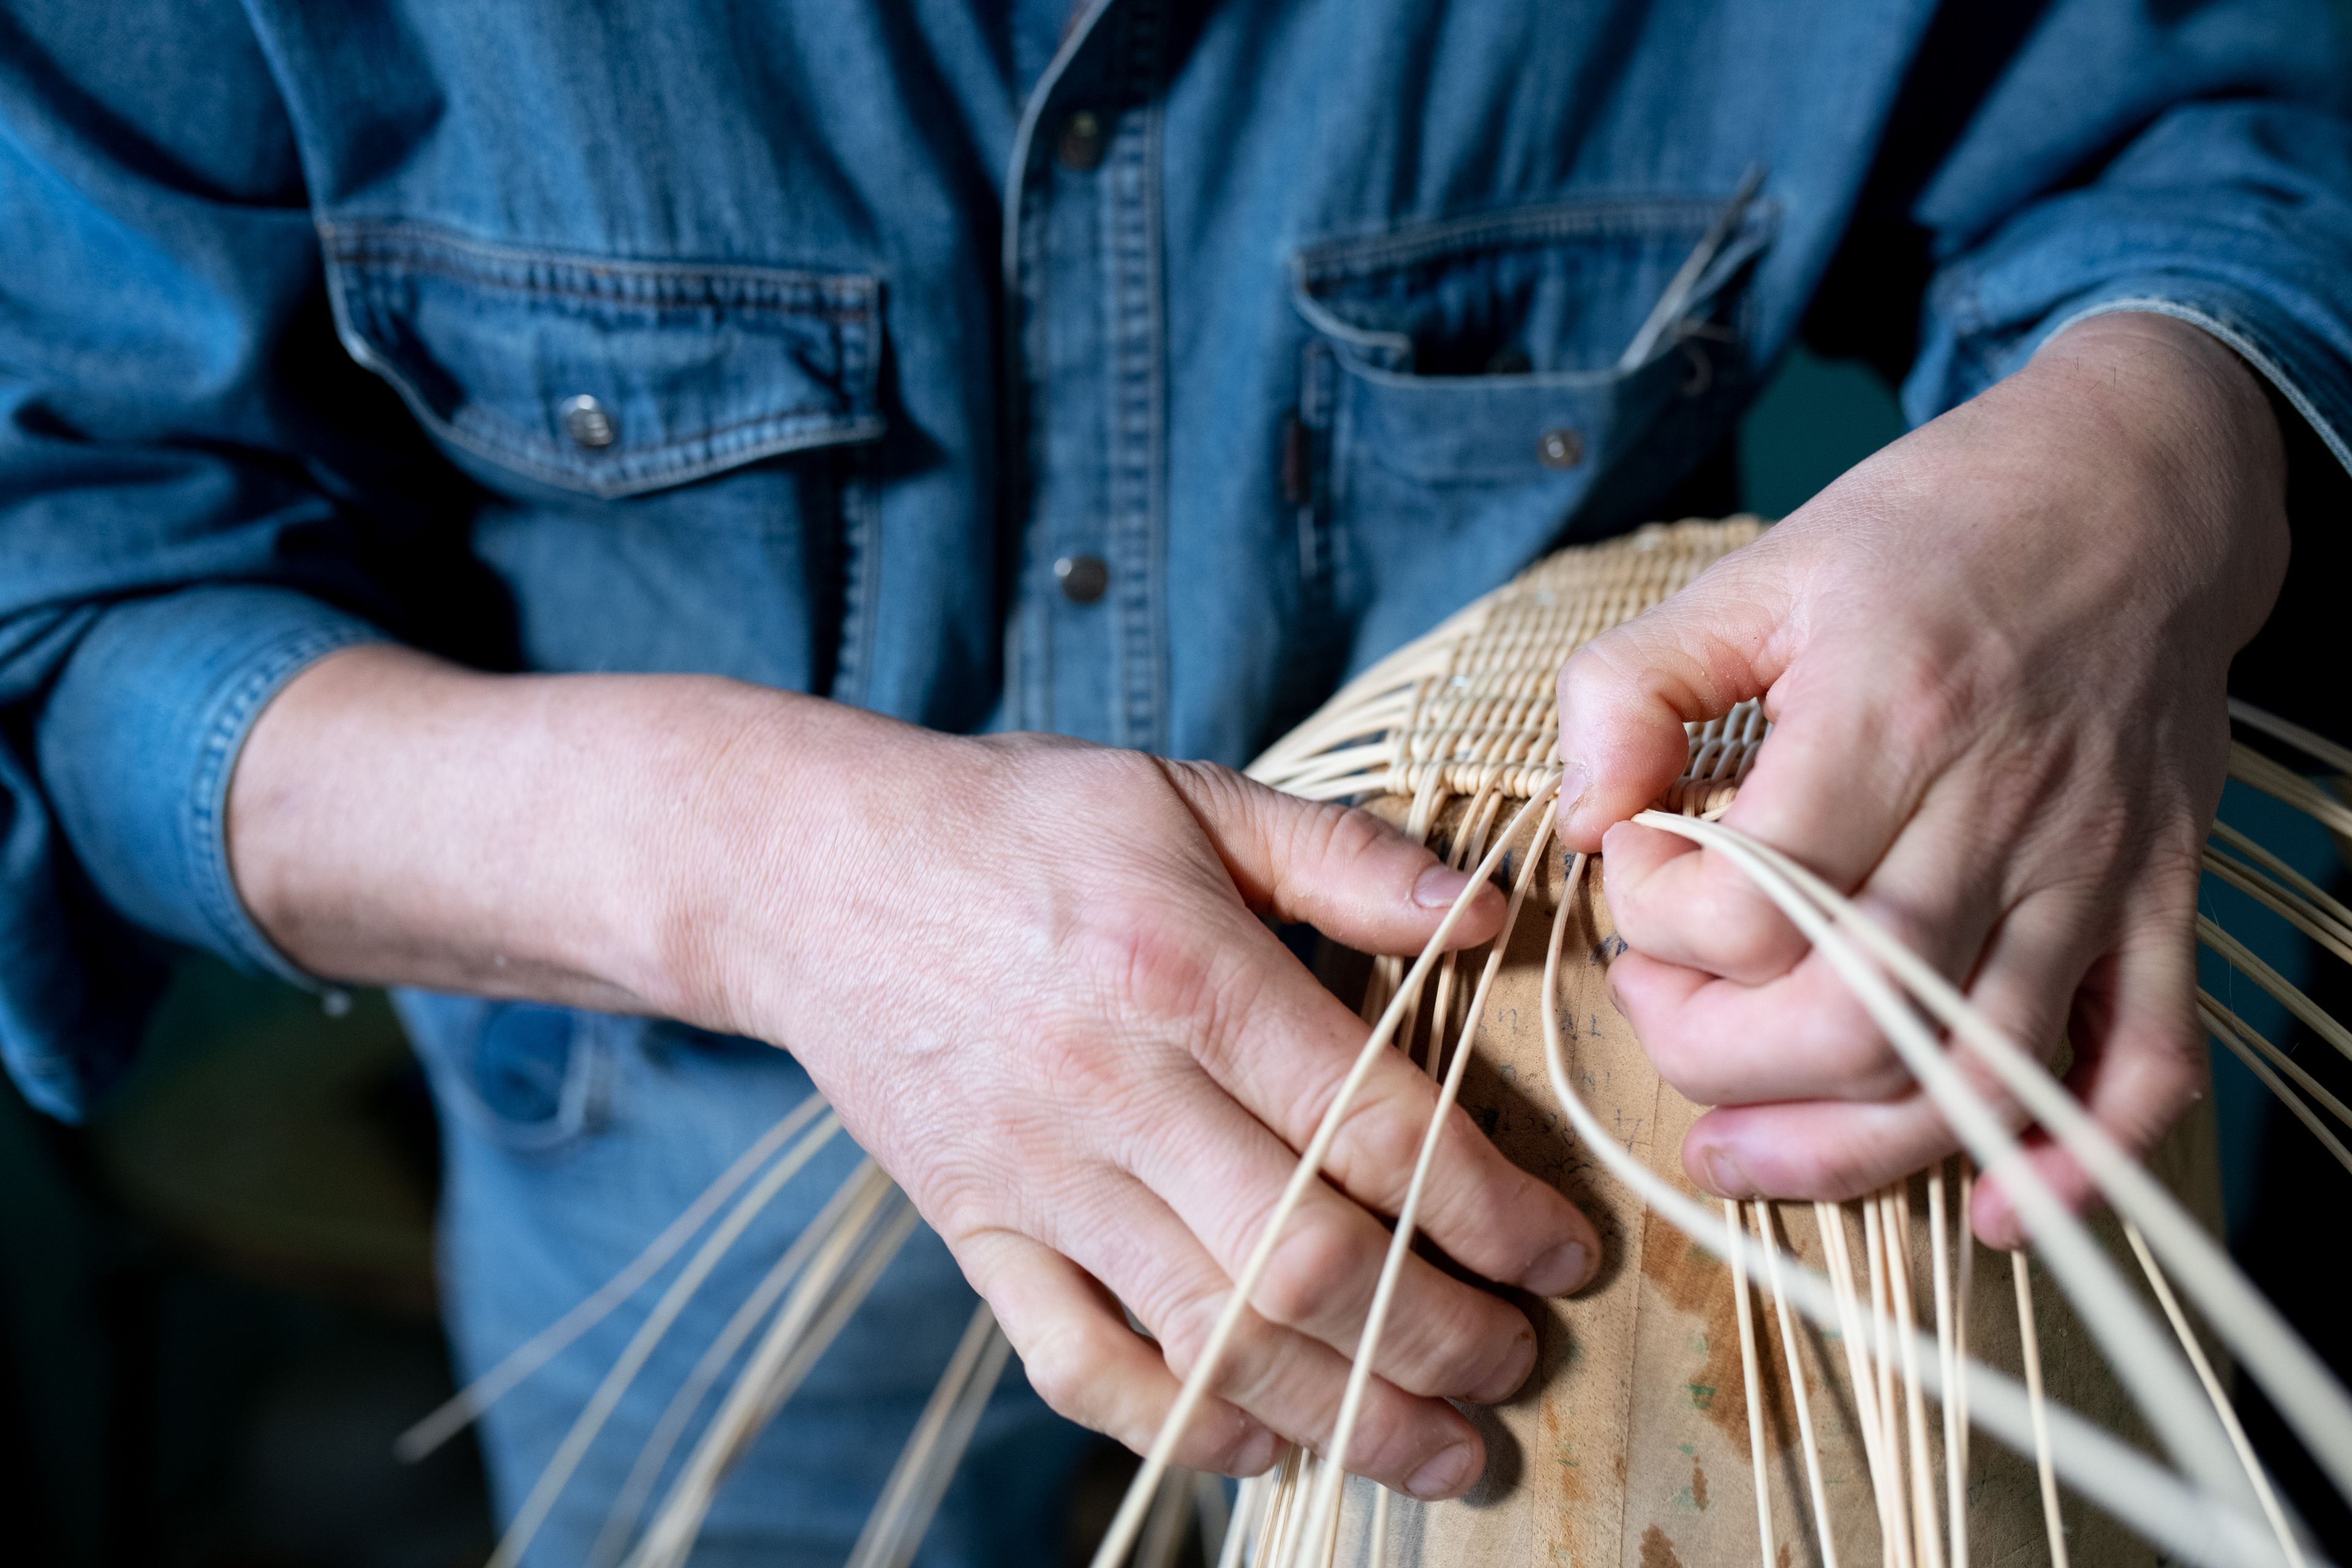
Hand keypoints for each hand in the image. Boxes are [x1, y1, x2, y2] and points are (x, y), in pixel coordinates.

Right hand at [231, 660, 1599, 1496]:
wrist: (809, 869)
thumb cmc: (1018, 821)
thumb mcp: (1188, 795)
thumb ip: (1348, 857)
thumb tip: (1494, 923)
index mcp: (1185, 973)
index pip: (1374, 1127)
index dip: (1494, 1212)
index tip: (1569, 1256)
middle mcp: (1113, 1090)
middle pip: (1307, 1259)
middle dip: (1441, 1339)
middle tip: (1525, 1369)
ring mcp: (1035, 1178)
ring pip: (1211, 1336)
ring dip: (1346, 1414)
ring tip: (1449, 1456)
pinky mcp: (974, 1231)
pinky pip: (1081, 1365)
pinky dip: (1182, 1428)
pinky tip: (1270, 1449)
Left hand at [1552, 313, 2288, 1246]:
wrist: (2135, 487)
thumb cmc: (1931, 530)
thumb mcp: (1754, 571)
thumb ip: (1630, 689)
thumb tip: (1579, 820)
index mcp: (1890, 722)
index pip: (1747, 905)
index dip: (1653, 917)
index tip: (1635, 868)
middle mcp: (1999, 815)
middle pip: (1847, 1022)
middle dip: (1714, 1057)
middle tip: (1655, 1007)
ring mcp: (2092, 875)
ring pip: (1971, 1079)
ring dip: (1841, 1153)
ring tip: (1735, 1157)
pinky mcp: (2158, 905)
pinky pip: (2141, 1072)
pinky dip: (2068, 1166)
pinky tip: (1984, 1212)